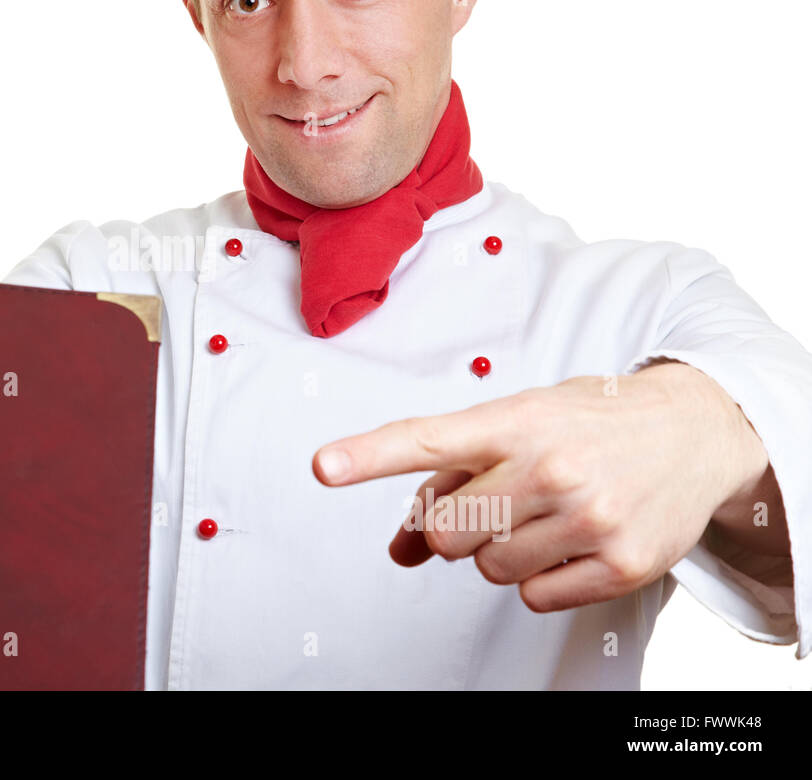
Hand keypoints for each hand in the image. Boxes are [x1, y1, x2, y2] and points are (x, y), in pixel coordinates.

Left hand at [311, 363, 771, 610]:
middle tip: (498, 501)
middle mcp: (550, 466)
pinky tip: (571, 540)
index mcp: (516, 420)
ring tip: (543, 514)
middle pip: (444, 531)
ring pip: (485, 567)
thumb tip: (399, 550)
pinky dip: (540, 577)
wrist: (694, 431)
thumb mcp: (519, 427)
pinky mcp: (619, 563)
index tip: (323, 466)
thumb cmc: (587, 425)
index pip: (427, 440)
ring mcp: (588, 516)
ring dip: (499, 550)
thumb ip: (451, 482)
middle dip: (456, 525)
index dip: (368, 455)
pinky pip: (532, 596)